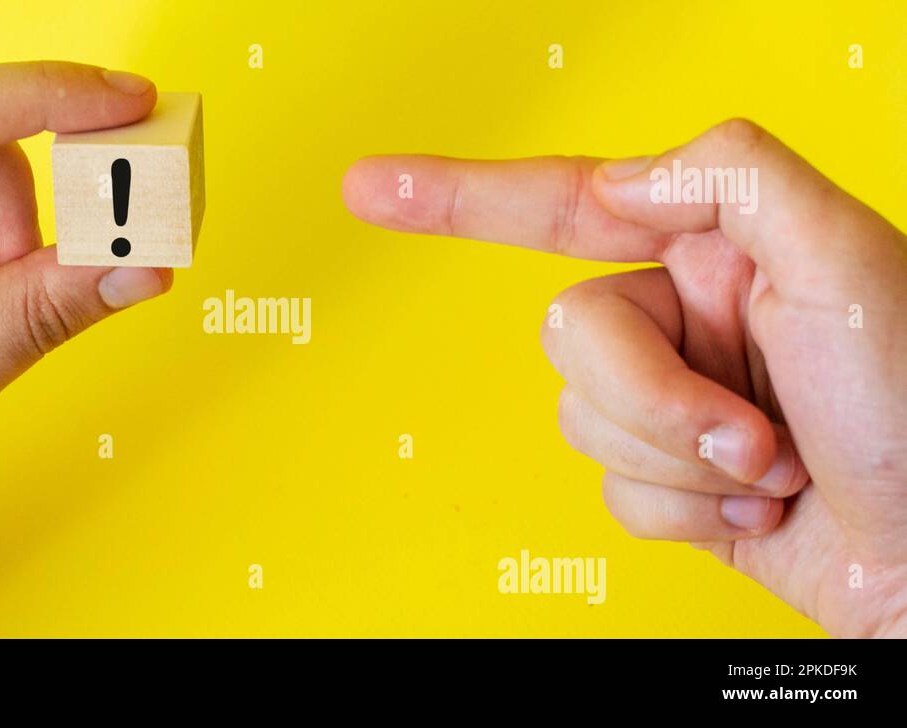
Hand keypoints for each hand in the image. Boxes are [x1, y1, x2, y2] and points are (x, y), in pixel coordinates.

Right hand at [343, 119, 906, 636]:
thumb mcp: (847, 260)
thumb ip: (726, 175)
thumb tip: (620, 181)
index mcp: (716, 246)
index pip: (565, 204)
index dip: (459, 196)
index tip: (372, 188)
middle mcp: (687, 318)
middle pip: (569, 335)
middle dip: (654, 396)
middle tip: (748, 425)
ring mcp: (672, 401)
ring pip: (582, 420)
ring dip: (678, 460)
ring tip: (769, 466)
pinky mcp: (667, 478)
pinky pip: (611, 490)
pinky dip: (683, 508)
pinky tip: (755, 503)